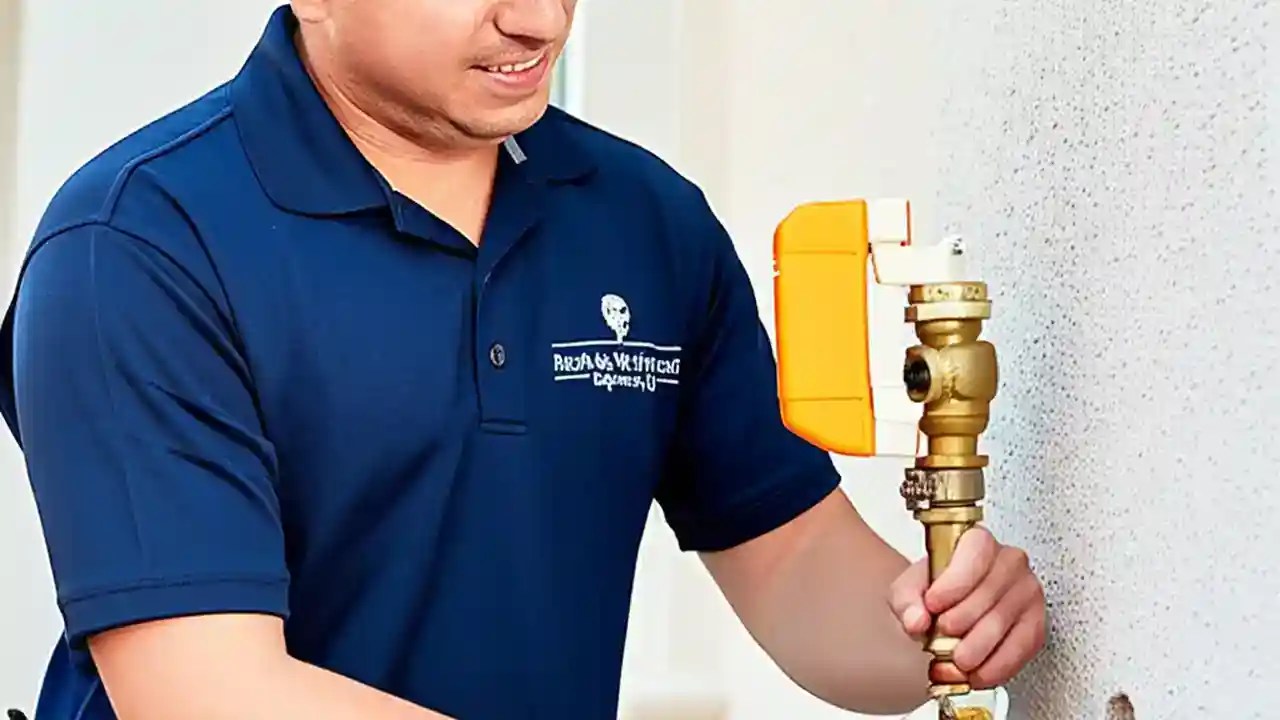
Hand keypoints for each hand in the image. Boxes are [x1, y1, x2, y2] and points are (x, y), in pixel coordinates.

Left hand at [888, 526, 1045, 688]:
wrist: (955, 604)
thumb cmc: (936, 589)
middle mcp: (1009, 562)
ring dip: (975, 650)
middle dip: (960, 624)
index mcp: (978, 542)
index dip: (953, 584)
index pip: (974, 556)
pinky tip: (976, 673)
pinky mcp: (1036, 623)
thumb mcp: (911, 588)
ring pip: (1002, 623)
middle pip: (988, 594)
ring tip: (954, 662)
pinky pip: (1020, 649)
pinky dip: (995, 667)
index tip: (933, 605)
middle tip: (939, 640)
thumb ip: (907, 602)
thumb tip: (916, 622)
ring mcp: (1027, 592)